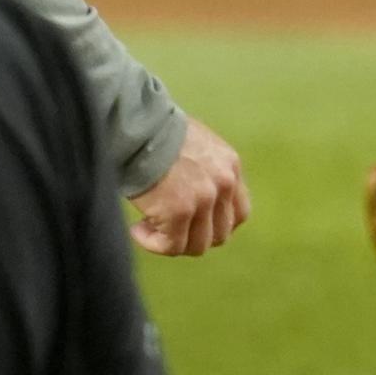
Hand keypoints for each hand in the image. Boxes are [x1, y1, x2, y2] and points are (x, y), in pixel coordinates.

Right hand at [126, 117, 249, 256]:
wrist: (137, 127)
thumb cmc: (156, 133)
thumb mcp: (197, 145)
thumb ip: (206, 171)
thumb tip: (193, 196)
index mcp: (230, 165)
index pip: (239, 213)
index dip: (215, 225)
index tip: (193, 224)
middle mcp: (224, 183)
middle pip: (220, 234)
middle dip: (193, 236)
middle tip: (168, 226)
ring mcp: (204, 199)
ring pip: (197, 246)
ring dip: (172, 242)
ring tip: (148, 225)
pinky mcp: (180, 211)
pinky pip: (171, 246)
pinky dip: (152, 243)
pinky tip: (136, 228)